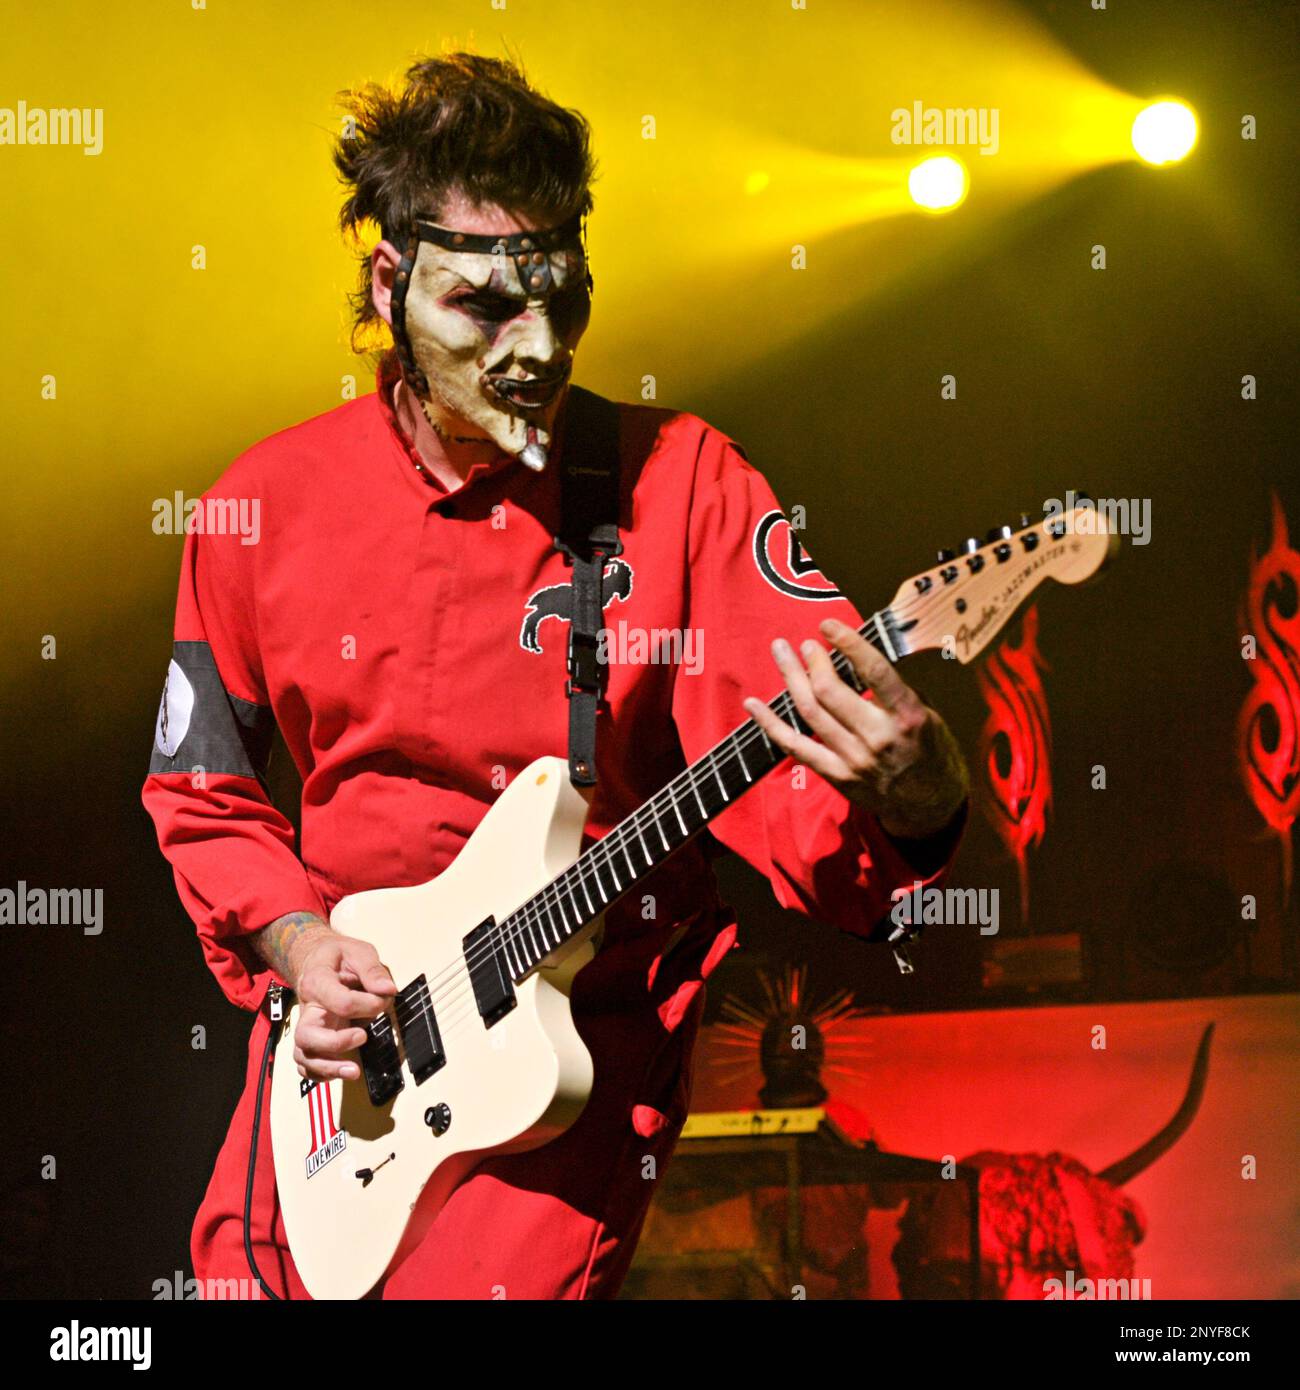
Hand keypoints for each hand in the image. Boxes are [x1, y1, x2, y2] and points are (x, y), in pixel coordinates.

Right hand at [288, 931, 396, 1082]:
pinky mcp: (312, 1038)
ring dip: (328, 1067)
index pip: (340, 1001)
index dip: (367, 1004)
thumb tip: (387, 989)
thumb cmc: (336, 956)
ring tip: (353, 1070)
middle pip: (307, 1035)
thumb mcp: (358, 951)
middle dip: (335, 1043)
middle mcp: (307, 1008)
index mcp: (317, 981)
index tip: (383, 998)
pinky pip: (306, 1063)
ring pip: (304, 1056)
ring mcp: (308, 1026)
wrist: (315, 959)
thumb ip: (372, 969)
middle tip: (362, 1037)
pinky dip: (321, 1074)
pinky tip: (342, 1072)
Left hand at [743, 616, 968, 838]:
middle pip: (830, 691)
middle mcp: (878, 737)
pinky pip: (795, 746)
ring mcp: (854, 759)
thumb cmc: (930, 751)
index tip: (828, 625)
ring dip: (791, 677)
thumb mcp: (929, 715)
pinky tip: (753, 704)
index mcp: (906, 716)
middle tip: (805, 644)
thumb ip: (893, 690)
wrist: (929, 805)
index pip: (874, 671)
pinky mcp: (836, 775)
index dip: (848, 643)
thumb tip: (858, 658)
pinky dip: (771, 724)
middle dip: (812, 660)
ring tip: (781, 652)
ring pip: (809, 712)